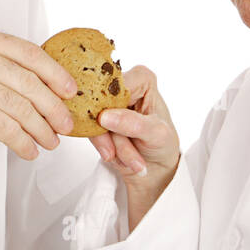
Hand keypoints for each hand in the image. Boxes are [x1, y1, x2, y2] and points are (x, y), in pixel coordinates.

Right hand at [0, 23, 78, 167]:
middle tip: (66, 122)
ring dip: (42, 128)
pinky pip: (8, 128)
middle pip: (29, 82)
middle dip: (54, 106)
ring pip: (22, 107)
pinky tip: (30, 150)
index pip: (28, 52)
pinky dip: (23, 142)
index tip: (69, 89)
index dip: (54, 73)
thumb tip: (44, 80)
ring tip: (51, 140)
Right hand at [89, 65, 179, 226]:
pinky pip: (87, 131)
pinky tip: (116, 159)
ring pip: (92, 119)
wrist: (153, 172)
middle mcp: (120, 86)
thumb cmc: (163, 147)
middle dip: (113, 132)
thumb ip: (133, 124)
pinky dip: (101, 148)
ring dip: (109, 144)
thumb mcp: (157, 135)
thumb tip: (106, 116)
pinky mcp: (93, 122)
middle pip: (100, 100)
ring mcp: (104, 104)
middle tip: (128, 153)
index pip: (117, 80)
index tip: (114, 122)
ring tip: (129, 161)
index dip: (114, 102)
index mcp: (142, 78)